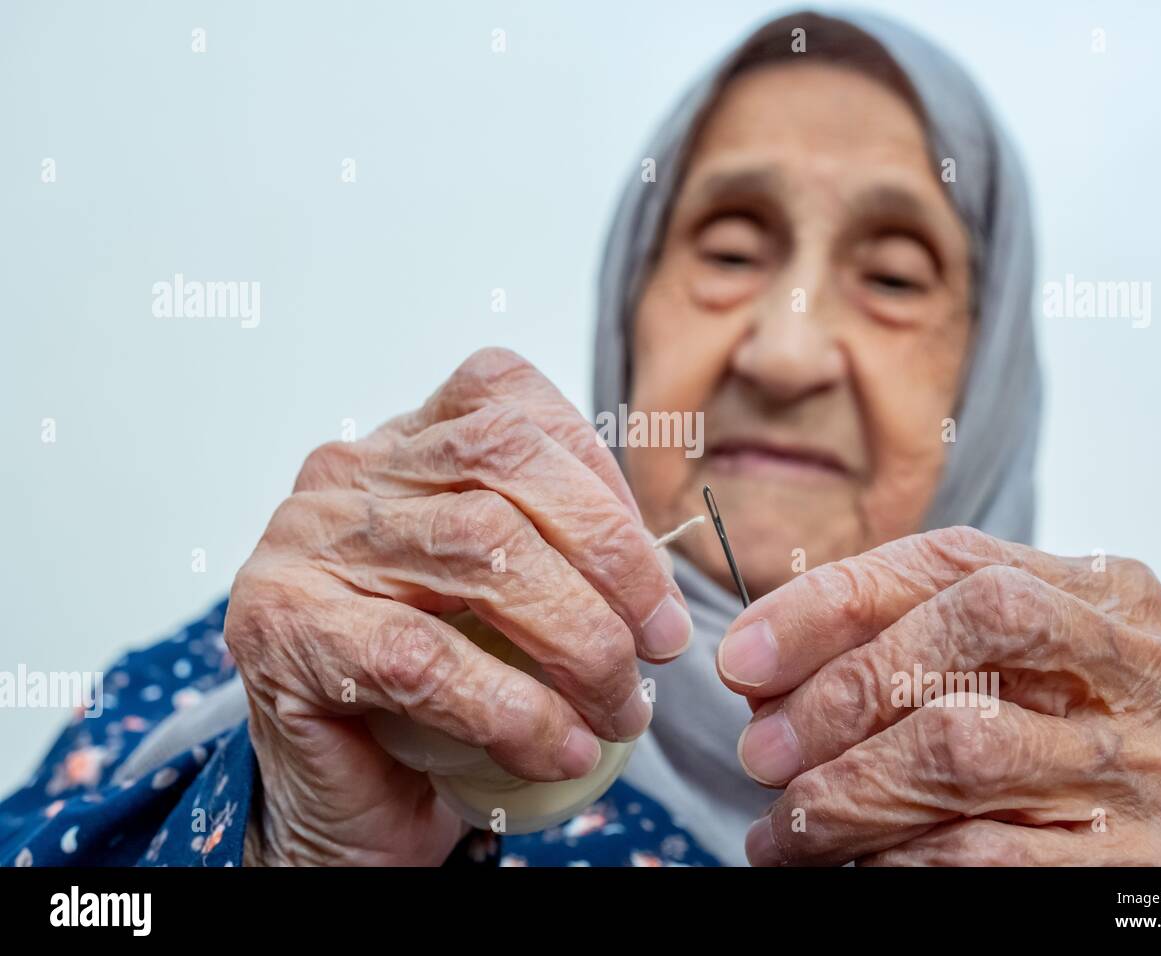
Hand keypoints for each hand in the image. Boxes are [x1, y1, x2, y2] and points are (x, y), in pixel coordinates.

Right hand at [226, 348, 690, 864]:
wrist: (343, 807)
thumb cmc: (435, 702)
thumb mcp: (508, 604)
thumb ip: (563, 557)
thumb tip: (660, 573)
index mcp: (400, 448)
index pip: (507, 402)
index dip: (599, 477)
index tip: (651, 575)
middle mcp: (344, 477)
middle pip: (502, 461)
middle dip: (611, 554)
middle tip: (663, 643)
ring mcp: (303, 547)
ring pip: (477, 550)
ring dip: (579, 639)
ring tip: (622, 709)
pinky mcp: (283, 634)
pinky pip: (424, 658)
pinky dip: (516, 709)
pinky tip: (561, 749)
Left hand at [718, 526, 1160, 865]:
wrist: (1134, 853)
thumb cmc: (1044, 740)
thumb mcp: (988, 669)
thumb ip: (891, 641)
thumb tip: (756, 664)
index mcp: (1110, 592)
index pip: (950, 563)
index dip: (830, 605)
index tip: (742, 659)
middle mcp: (1150, 666)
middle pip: (970, 634)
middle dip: (840, 691)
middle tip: (758, 753)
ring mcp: (1155, 765)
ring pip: (963, 749)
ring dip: (845, 792)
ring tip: (784, 828)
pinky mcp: (1143, 863)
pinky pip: (985, 855)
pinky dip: (897, 860)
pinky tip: (853, 865)